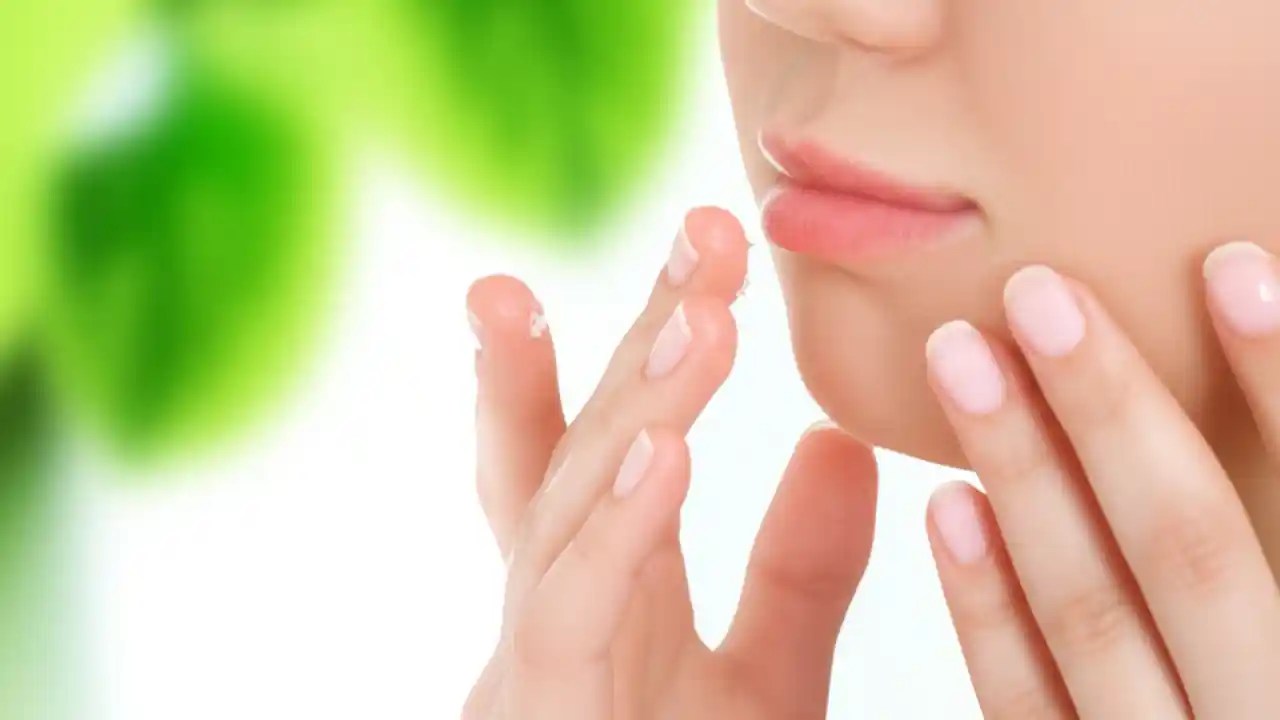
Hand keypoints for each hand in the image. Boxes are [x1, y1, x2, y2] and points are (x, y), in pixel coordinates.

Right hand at [462, 208, 878, 719]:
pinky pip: (573, 615)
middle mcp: (554, 619)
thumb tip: (833, 440)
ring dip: (635, 408)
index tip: (669, 249)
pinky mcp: (539, 712)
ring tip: (703, 312)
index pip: (591, 454)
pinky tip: (662, 450)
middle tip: (703, 235)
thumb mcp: (764, 681)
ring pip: (568, 515)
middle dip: (632, 341)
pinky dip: (614, 529)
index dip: (614, 346)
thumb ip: (798, 571)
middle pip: (578, 455)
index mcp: (606, 602)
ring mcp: (534, 668)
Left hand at [922, 249, 1279, 717]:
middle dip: (1115, 414)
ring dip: (1025, 477)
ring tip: (960, 355)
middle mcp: (1262, 709)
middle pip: (1195, 552)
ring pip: (1093, 615)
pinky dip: (989, 608)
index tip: (1229, 264)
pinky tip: (947, 506)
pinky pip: (1025, 706)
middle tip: (1036, 291)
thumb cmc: (1250, 667)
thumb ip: (1264, 521)